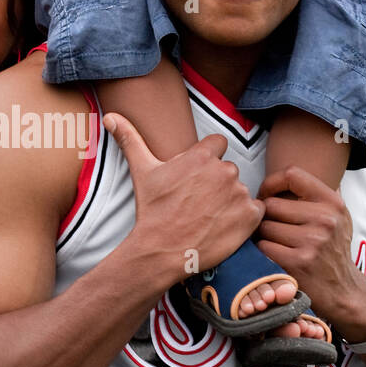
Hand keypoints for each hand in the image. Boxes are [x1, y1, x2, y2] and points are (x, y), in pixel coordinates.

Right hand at [104, 114, 263, 287]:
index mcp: (202, 156)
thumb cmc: (152, 211)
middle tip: (197, 203)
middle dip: (217, 184)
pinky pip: (255, 210)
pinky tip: (224, 226)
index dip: (208, 160)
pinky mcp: (250, 216)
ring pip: (240, 190)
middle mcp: (225, 171)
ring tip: (208, 217)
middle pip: (228, 170)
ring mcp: (239, 194)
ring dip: (230, 201)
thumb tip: (110, 116)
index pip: (217, 144)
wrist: (162, 250)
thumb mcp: (142, 172)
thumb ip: (130, 139)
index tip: (196, 177)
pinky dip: (244, 218)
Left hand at [256, 166, 365, 332]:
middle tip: (267, 226)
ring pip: (264, 226)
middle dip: (264, 216)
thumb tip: (279, 180)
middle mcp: (325, 219)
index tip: (265, 195)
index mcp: (333, 203)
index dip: (271, 183)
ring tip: (272, 242)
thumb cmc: (332, 250)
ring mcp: (312, 241)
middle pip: (271, 204)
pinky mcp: (298, 262)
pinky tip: (271, 255)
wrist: (343, 290)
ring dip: (261, 235)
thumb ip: (314, 196)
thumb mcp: (336, 218)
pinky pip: (263, 246)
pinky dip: (262, 251)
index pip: (293, 174)